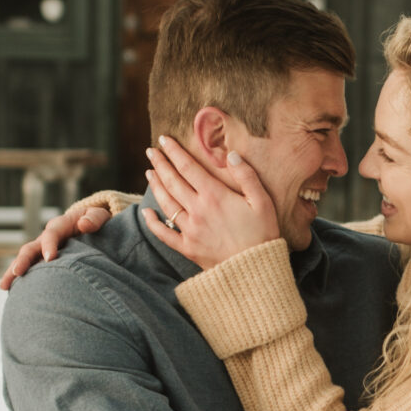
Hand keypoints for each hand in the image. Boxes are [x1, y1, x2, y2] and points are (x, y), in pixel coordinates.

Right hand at [0, 199, 112, 288]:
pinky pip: (30, 271)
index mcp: (60, 226)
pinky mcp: (43, 262)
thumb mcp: (98, 216)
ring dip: (13, 272)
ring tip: (4, 286)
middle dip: (23, 260)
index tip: (50, 258)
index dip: (49, 245)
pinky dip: (21, 281)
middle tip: (18, 272)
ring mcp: (42, 251)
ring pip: (25, 261)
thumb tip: (84, 225)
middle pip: (30, 248)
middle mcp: (46, 238)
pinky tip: (14, 294)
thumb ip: (94, 219)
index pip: (51, 235)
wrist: (92, 227)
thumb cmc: (96, 223)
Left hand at [141, 137, 278, 268]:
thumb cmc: (263, 234)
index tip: (164, 140)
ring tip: (149, 173)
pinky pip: (164, 234)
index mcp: (215, 196)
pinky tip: (146, 212)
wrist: (255, 270)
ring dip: (156, 186)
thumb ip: (247, 176)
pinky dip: (153, 222)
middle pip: (173, 182)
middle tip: (151, 151)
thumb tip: (231, 154)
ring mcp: (190, 230)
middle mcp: (197, 210)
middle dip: (160, 164)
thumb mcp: (262, 201)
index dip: (174, 152)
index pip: (188, 167)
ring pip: (166, 203)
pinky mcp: (187, 248)